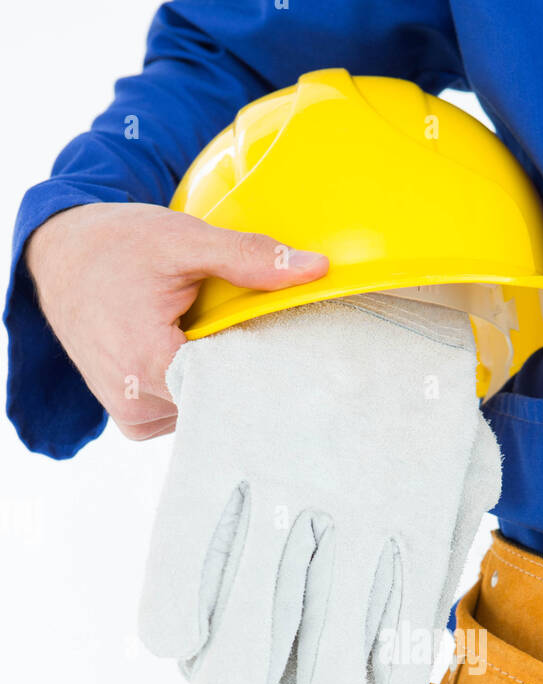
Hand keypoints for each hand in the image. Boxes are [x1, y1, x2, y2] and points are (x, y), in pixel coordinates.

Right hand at [25, 203, 328, 440]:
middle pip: (221, 402)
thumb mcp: (184, 240)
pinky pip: (183, 415)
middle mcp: (137, 402)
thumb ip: (250, 258)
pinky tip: (196, 359)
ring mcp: (133, 416)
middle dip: (246, 374)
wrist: (62, 258)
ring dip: (220, 381)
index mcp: (149, 364)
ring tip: (214, 341)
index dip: (267, 367)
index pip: (233, 387)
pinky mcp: (132, 420)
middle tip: (260, 337)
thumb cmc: (118, 245)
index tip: (291, 349)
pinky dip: (197, 390)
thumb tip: (317, 269)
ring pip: (205, 411)